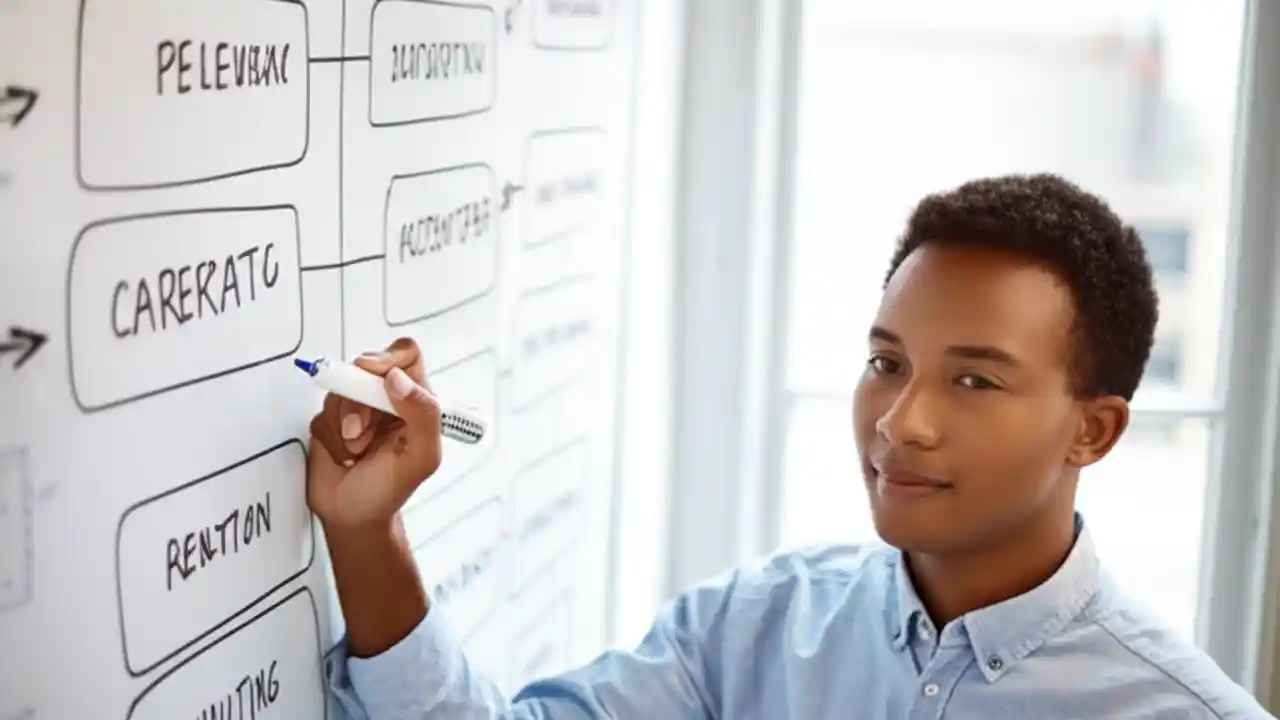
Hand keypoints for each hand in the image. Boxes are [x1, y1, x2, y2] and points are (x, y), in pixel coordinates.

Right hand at [307, 337, 442, 532]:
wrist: (353, 515)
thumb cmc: (391, 489)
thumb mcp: (421, 456)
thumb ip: (423, 413)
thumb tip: (397, 377)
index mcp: (416, 400)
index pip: (406, 355)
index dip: (389, 357)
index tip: (374, 374)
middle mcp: (387, 398)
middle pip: (366, 367)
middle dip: (359, 402)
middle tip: (361, 433)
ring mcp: (357, 407)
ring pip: (341, 389)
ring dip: (345, 425)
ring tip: (357, 451)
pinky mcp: (331, 419)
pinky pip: (322, 411)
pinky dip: (331, 436)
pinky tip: (344, 456)